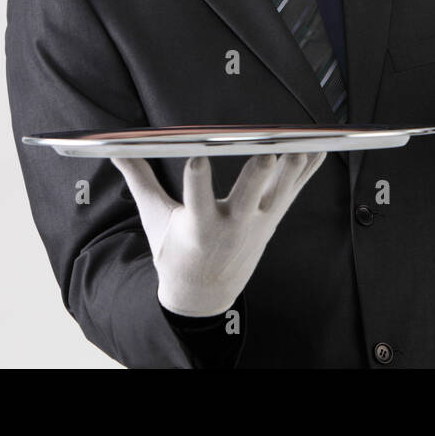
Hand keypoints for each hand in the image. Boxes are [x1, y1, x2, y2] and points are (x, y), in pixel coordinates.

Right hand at [112, 151, 326, 317]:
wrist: (203, 293)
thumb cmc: (175, 251)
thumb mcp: (155, 220)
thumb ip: (139, 180)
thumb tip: (113, 150)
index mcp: (198, 226)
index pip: (196, 199)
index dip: (197, 179)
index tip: (197, 156)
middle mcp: (232, 225)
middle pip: (248, 197)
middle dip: (258, 176)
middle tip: (268, 152)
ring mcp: (257, 223)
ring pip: (279, 193)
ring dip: (292, 169)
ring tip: (304, 141)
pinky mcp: (273, 220)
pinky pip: (293, 192)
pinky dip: (308, 170)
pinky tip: (321, 147)